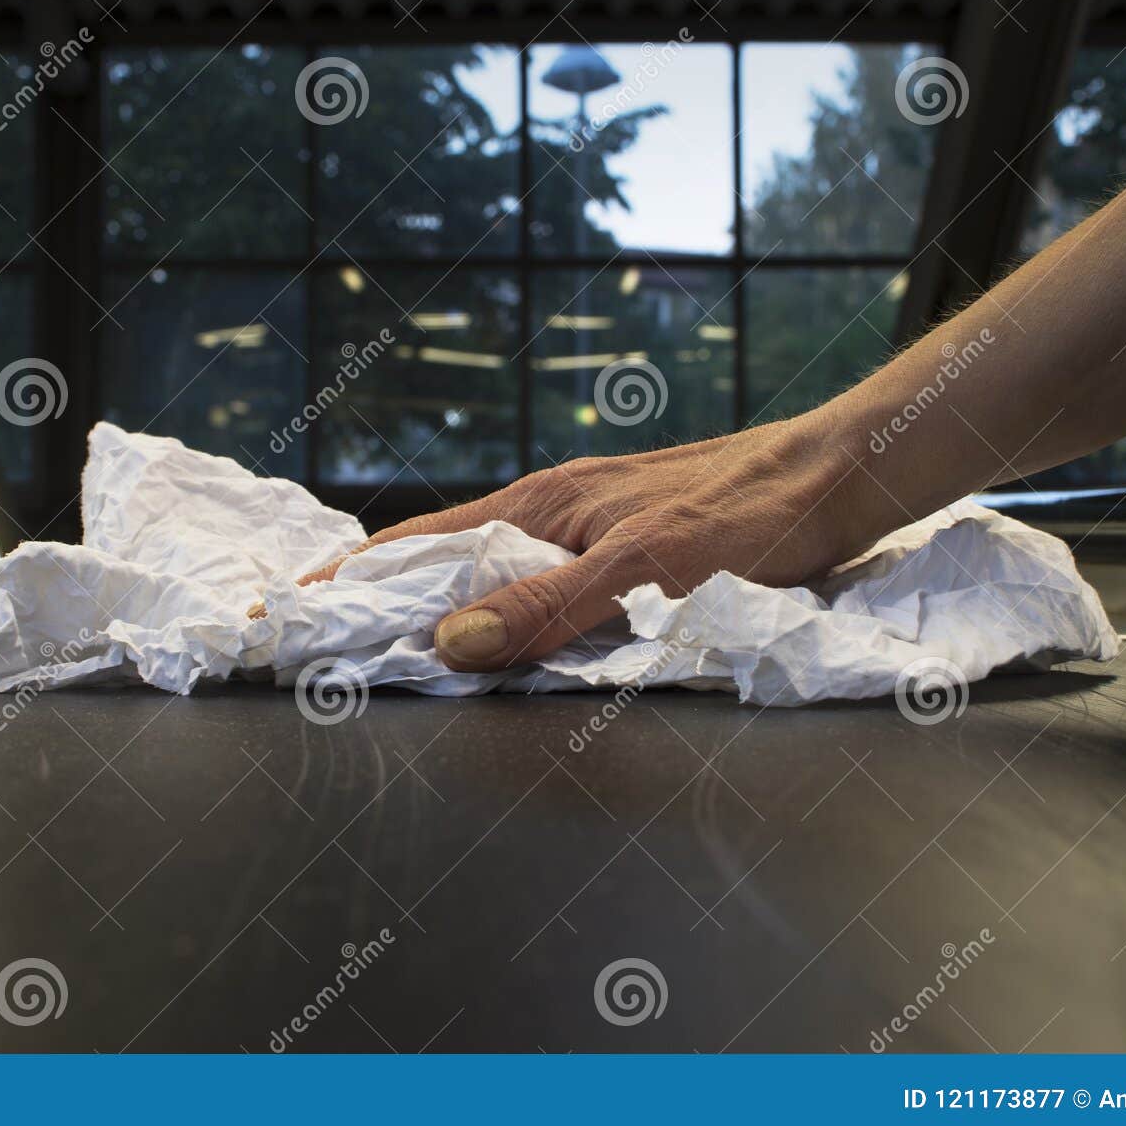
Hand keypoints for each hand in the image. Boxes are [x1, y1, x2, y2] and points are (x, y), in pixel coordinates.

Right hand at [296, 416, 866, 671]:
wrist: (836, 478)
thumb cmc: (749, 516)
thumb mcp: (646, 569)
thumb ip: (550, 607)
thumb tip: (451, 645)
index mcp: (540, 505)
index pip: (419, 545)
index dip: (354, 580)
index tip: (289, 609)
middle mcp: (553, 511)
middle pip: (443, 559)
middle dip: (381, 599)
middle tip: (323, 643)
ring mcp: (586, 527)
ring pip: (490, 572)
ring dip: (437, 609)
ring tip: (388, 647)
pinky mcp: (623, 548)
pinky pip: (537, 583)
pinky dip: (499, 611)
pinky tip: (501, 636)